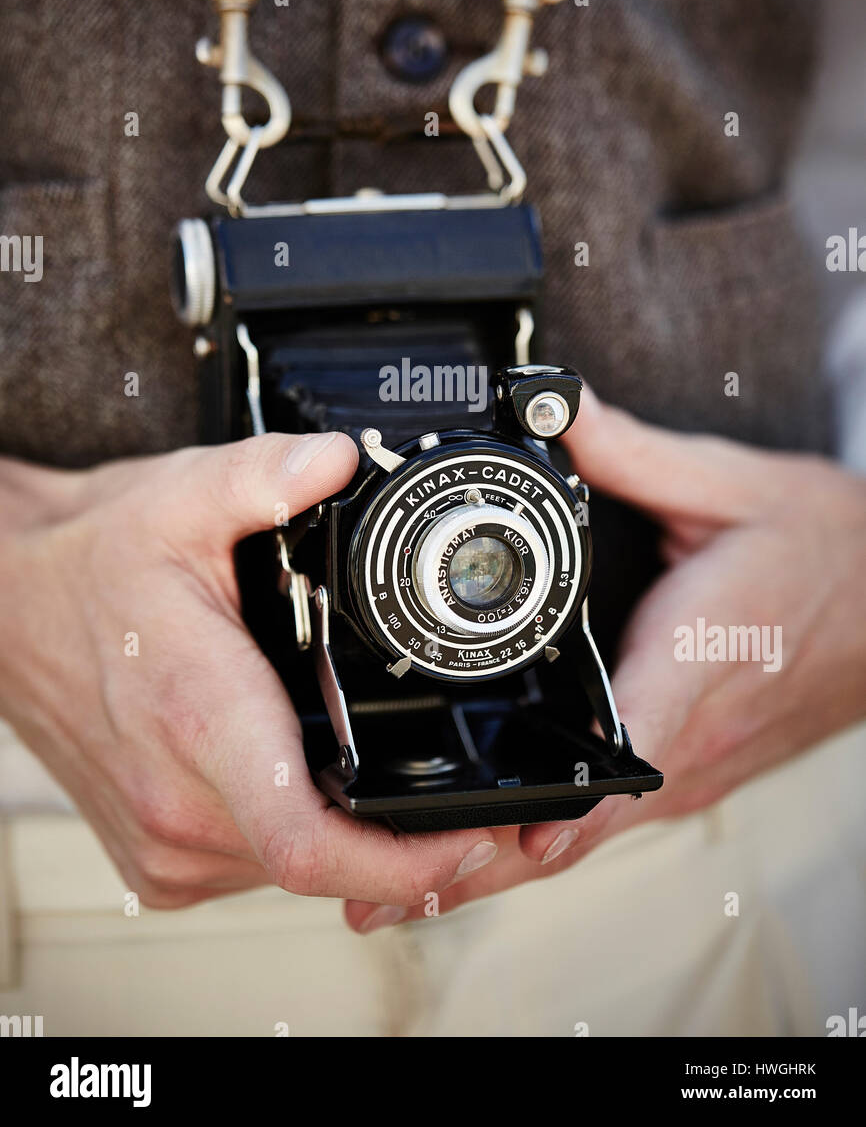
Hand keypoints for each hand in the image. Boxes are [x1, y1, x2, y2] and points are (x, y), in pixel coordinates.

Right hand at [0, 434, 497, 910]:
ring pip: (295, 871)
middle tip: (459, 791)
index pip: (312, 844)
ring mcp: (163, 843)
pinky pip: (256, 867)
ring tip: (383, 773)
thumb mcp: (182, 496)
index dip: (409, 860)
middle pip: (329, 867)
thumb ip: (267, 475)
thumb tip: (343, 461)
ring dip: (354, 840)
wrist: (6, 606)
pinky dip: (301, 834)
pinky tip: (313, 778)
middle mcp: (179, 804)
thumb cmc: (90, 562)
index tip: (470, 834)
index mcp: (200, 721)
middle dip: (407, 842)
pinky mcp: (155, 860)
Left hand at [345, 386, 865, 930]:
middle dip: (484, 858)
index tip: (491, 834)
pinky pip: (611, 820)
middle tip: (381, 882)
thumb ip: (633, 453)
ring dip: (503, 860)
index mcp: (697, 662)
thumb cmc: (826, 549)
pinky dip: (547, 839)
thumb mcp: (731, 486)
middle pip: (584, 826)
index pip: (626, 754)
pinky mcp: (696, 772)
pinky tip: (491, 839)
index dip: (559, 805)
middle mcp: (695, 736)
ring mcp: (697, 767)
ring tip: (406, 878)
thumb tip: (550, 413)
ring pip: (591, 836)